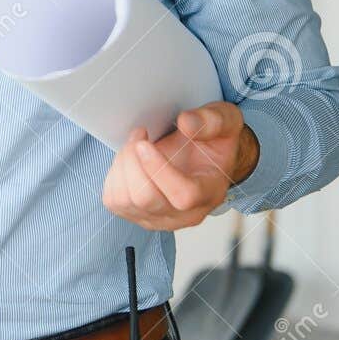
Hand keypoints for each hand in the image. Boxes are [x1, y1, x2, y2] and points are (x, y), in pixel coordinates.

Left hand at [100, 102, 258, 230]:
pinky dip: (114, 177)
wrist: (204, 159)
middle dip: (133, 161)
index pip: (183, 195)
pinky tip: (128, 162)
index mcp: (210, 192)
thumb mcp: (224, 121)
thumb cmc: (213, 143)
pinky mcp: (137, 216)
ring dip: (122, 166)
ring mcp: (160, 219)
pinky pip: (114, 201)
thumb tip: (186, 123)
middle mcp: (186, 214)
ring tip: (134, 145)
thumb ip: (211, 120)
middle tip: (139, 137)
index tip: (144, 143)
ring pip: (126, 200)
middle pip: (147, 199)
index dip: (158, 169)